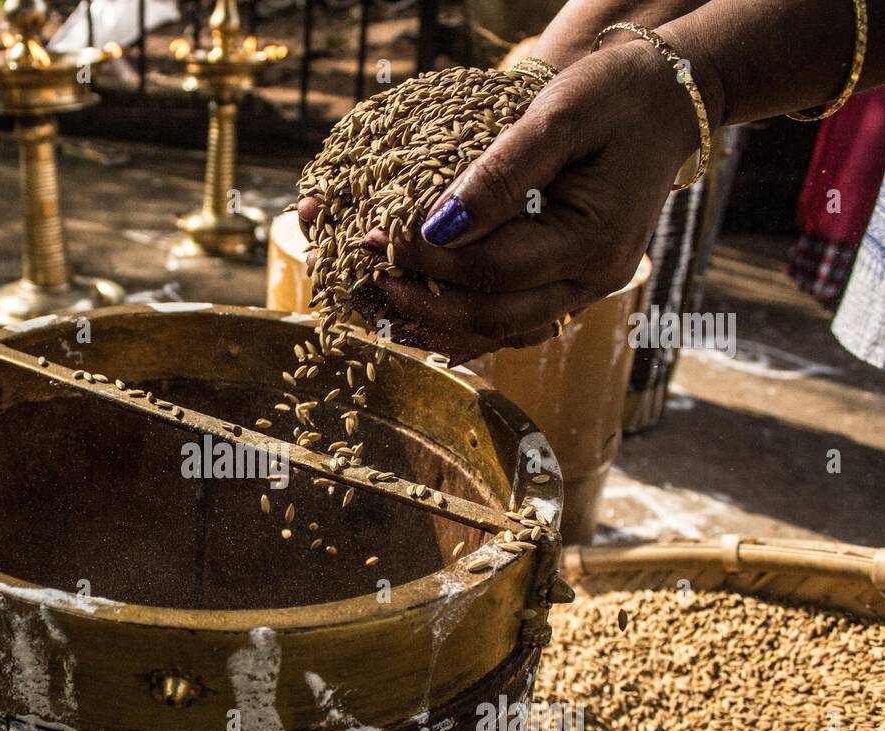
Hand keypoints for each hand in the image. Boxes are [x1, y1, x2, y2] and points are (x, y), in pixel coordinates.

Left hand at [297, 36, 713, 360]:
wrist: (665, 104)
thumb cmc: (616, 98)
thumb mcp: (559, 117)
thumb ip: (500, 174)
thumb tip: (438, 224)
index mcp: (594, 241)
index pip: (494, 268)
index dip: (429, 259)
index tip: (375, 235)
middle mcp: (592, 281)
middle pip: (492, 316)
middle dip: (421, 302)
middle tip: (363, 280)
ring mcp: (581, 293)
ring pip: (497, 333)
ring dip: (434, 326)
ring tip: (377, 307)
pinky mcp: (566, 289)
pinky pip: (508, 325)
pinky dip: (460, 327)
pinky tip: (416, 321)